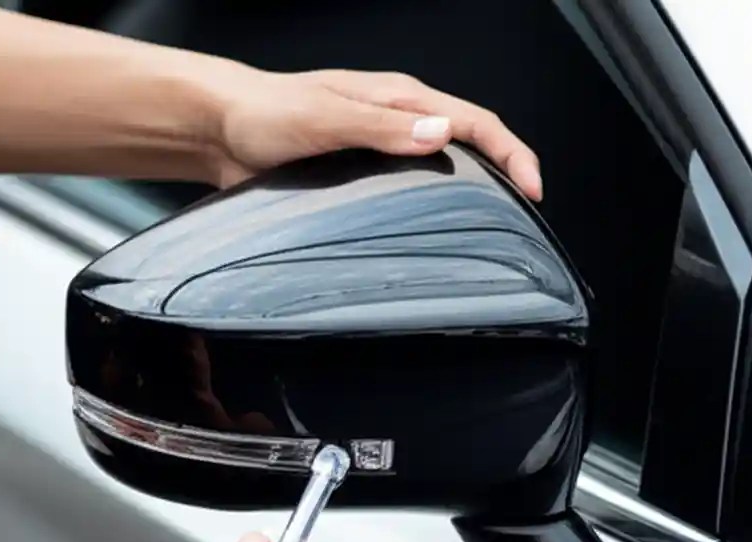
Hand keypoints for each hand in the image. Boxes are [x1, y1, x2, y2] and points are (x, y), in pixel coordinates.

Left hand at [196, 63, 542, 200]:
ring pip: (444, 169)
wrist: (217, 130)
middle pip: (470, 144)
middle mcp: (396, 122)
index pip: (474, 122)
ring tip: (496, 227)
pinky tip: (437, 232)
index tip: (533, 188)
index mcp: (397, 99)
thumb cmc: (263, 115)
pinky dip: (435, 207)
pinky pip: (410, 191)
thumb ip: (380, 126)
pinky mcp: (361, 175)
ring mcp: (380, 149)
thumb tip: (439, 134)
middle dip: (507, 173)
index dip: (513, 153)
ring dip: (474, 192)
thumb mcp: (324, 116)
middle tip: (526, 214)